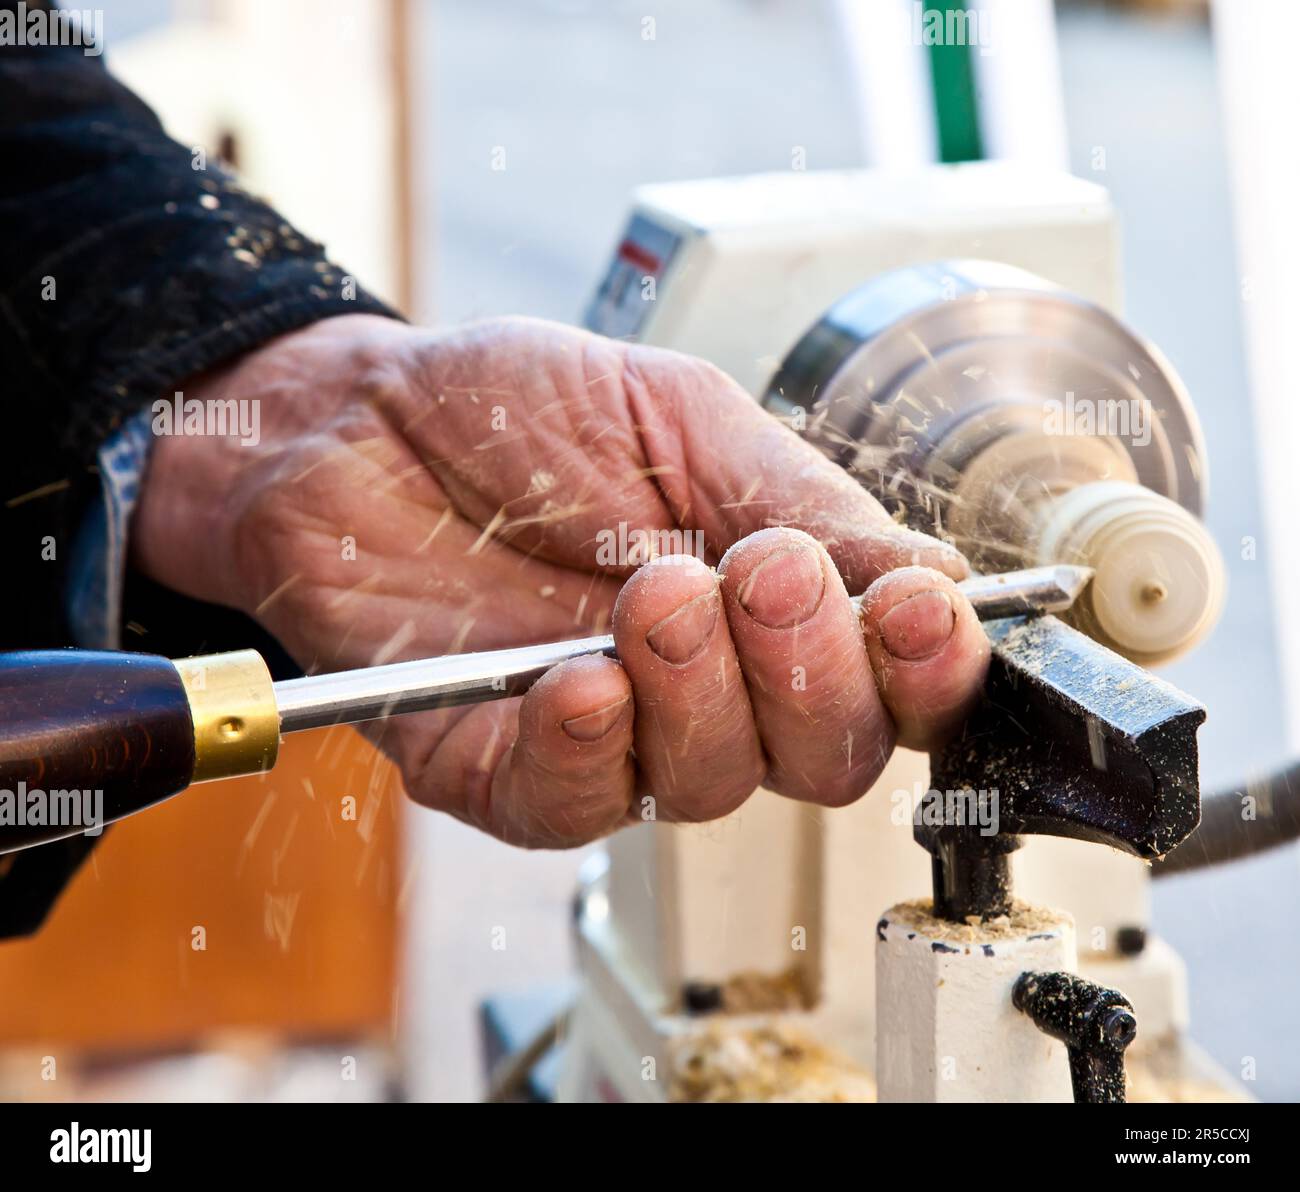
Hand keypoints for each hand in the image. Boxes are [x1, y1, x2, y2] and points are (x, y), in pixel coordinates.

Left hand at [133, 314, 990, 845]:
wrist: (360, 422)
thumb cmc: (518, 413)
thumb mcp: (680, 416)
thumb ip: (797, 497)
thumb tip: (934, 574)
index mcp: (767, 602)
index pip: (888, 680)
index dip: (924, 666)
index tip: (912, 610)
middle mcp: (706, 686)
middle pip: (823, 755)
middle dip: (813, 673)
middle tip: (764, 575)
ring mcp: (611, 735)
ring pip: (712, 782)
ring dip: (701, 692)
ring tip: (652, 595)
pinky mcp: (503, 768)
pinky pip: (572, 805)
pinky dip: (588, 750)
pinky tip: (577, 683)